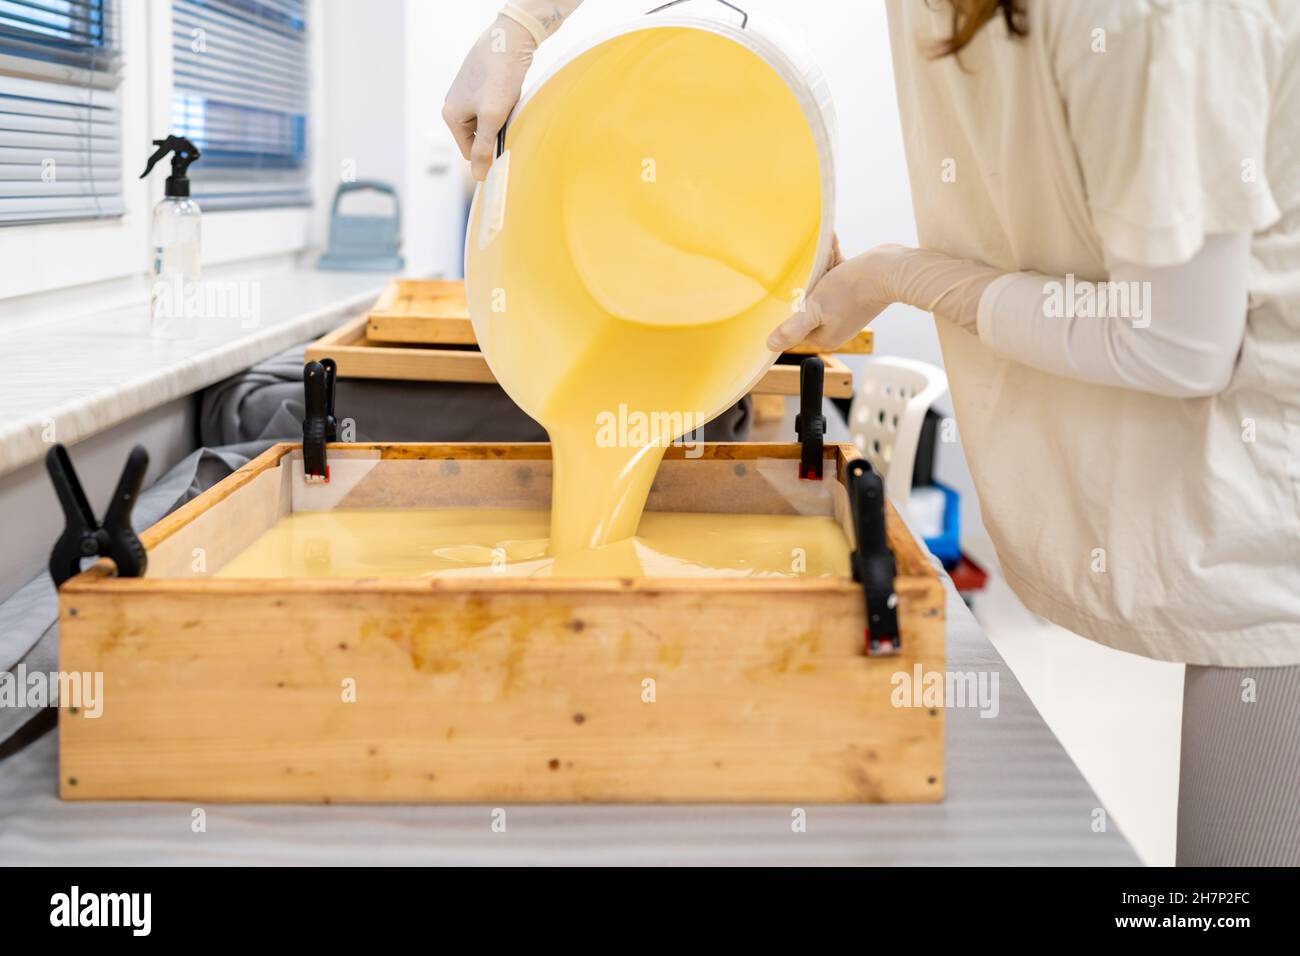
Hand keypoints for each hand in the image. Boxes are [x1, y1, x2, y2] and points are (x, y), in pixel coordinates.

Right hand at [443, 16, 535, 180]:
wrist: (508, 41)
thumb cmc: (498, 79)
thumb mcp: (491, 118)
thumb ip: (484, 149)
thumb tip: (478, 177)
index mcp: (451, 116)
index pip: (469, 152)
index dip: (488, 152)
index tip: (505, 140)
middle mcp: (454, 106)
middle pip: (478, 138)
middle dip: (495, 133)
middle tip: (508, 118)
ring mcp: (466, 95)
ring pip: (487, 122)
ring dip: (501, 119)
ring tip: (509, 104)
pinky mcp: (480, 87)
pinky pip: (492, 108)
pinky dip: (504, 106)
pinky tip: (510, 94)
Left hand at [767, 242, 1003, 350]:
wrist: (891, 270)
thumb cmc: (852, 290)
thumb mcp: (815, 309)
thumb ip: (793, 328)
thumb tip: (770, 345)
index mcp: (825, 335)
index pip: (796, 325)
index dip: (790, 308)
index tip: (787, 291)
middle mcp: (836, 323)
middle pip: (808, 303)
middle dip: (806, 282)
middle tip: (805, 267)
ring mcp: (846, 306)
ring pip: (821, 285)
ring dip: (819, 266)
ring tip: (821, 251)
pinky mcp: (855, 288)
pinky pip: (835, 273)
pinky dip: (831, 260)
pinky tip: (831, 243)